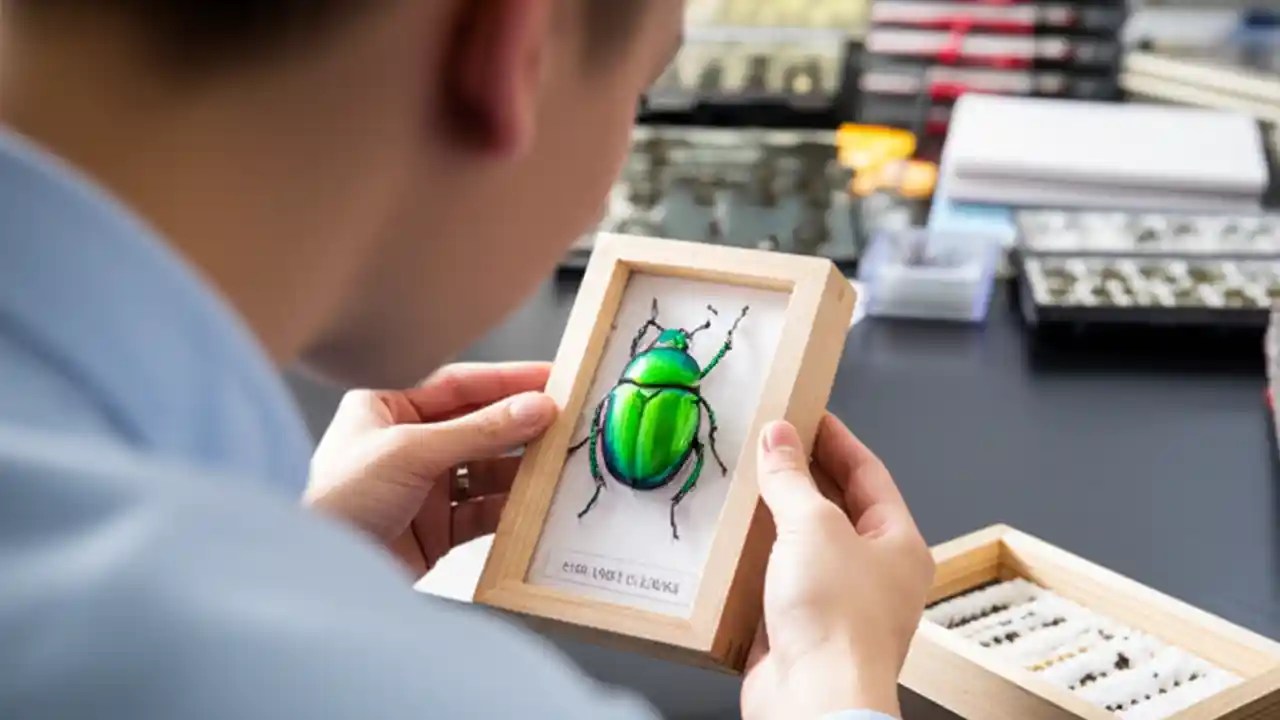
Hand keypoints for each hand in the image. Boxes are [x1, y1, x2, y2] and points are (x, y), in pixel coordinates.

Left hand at [305, 362, 557, 575]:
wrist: (312, 575)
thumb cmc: (336, 500)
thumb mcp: (410, 452)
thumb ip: (479, 431)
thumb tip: (536, 407)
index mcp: (387, 406)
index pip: (459, 384)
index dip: (509, 380)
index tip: (555, 378)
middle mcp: (407, 443)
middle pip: (479, 426)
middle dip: (522, 426)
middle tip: (570, 422)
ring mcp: (423, 487)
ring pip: (486, 470)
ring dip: (521, 470)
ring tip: (560, 465)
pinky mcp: (434, 529)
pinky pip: (482, 511)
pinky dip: (509, 510)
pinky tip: (534, 506)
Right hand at [742, 415, 934, 719]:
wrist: (814, 701)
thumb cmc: (837, 622)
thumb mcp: (813, 527)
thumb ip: (792, 478)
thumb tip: (779, 436)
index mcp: (898, 543)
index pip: (868, 474)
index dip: (835, 439)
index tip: (805, 412)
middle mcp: (873, 573)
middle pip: (835, 507)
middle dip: (800, 474)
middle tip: (766, 442)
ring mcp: (836, 602)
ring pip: (802, 544)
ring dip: (772, 515)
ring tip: (741, 480)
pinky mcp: (799, 628)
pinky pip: (776, 581)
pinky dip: (753, 559)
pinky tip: (729, 539)